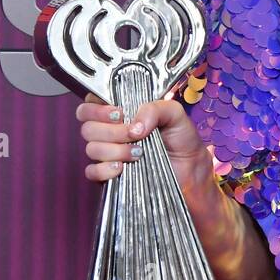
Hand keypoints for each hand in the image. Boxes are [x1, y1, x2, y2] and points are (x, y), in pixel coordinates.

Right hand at [76, 91, 213, 190]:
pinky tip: (123, 168)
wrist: (191, 170)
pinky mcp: (109, 175)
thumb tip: (134, 125)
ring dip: (115, 150)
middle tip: (135, 134)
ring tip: (139, 152)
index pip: (91, 103)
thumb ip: (154, 108)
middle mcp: (110, 132)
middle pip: (88, 127)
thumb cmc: (182, 139)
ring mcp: (108, 154)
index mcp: (121, 112)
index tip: (119, 112)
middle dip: (111, 131)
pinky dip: (106, 169)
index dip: (97, 107)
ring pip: (92, 149)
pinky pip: (92, 172)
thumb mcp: (174, 113)